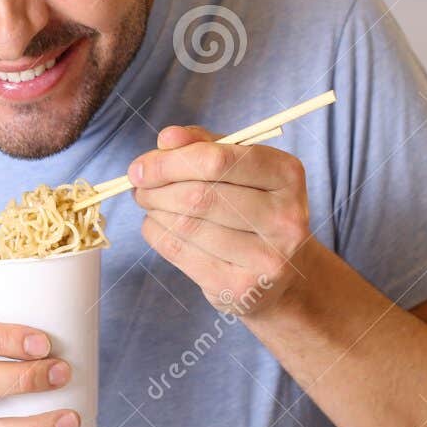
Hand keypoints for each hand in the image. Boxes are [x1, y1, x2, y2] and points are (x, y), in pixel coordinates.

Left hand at [130, 125, 313, 313]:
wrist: (281, 273)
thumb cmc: (252, 206)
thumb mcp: (238, 166)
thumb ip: (204, 145)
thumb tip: (167, 139)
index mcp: (286, 175)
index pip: (217, 160)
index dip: (170, 162)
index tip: (141, 167)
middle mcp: (285, 218)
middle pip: (198, 196)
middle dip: (157, 188)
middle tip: (140, 187)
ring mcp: (266, 258)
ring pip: (185, 225)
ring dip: (155, 211)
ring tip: (151, 205)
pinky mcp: (241, 288)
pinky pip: (180, 253)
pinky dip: (157, 234)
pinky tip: (160, 226)